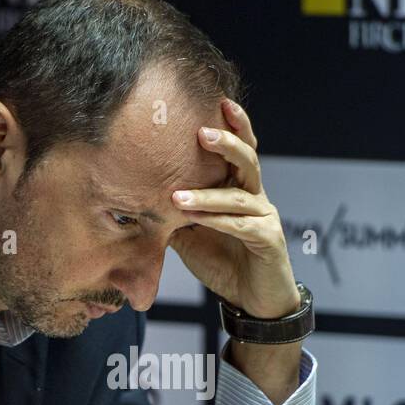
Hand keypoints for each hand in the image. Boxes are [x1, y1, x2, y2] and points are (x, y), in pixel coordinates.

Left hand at [168, 99, 298, 319]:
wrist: (253, 303)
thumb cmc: (224, 262)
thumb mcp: (190, 234)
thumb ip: (172, 213)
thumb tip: (135, 197)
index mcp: (238, 189)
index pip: (238, 150)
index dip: (233, 125)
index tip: (216, 102)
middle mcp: (256, 196)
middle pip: (248, 160)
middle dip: (227, 143)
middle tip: (202, 132)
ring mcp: (266, 217)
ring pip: (240, 196)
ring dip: (208, 194)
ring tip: (178, 195)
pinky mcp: (269, 240)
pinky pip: (243, 226)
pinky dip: (219, 221)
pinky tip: (198, 219)